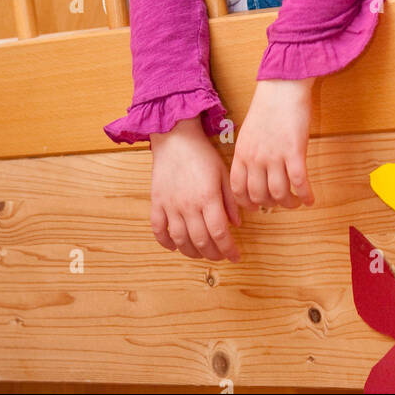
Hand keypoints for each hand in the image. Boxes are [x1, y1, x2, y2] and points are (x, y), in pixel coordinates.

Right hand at [149, 116, 240, 262]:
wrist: (175, 138)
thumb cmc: (202, 153)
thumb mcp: (223, 172)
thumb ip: (231, 199)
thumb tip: (237, 223)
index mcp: (208, 198)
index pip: (220, 233)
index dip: (229, 249)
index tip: (236, 256)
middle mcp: (188, 206)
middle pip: (201, 241)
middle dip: (213, 254)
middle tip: (221, 255)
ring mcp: (170, 205)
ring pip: (180, 240)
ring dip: (192, 252)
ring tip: (201, 253)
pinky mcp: (157, 202)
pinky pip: (158, 229)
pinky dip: (165, 242)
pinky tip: (174, 246)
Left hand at [229, 79, 315, 211]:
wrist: (282, 86)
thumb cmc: (268, 105)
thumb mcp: (249, 132)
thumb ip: (250, 153)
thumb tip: (255, 172)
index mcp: (242, 153)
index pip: (238, 189)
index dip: (247, 203)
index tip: (256, 207)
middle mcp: (256, 158)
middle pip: (258, 195)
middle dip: (270, 205)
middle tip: (279, 203)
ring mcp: (275, 155)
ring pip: (279, 193)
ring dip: (289, 203)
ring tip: (296, 202)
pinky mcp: (295, 151)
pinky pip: (299, 182)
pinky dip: (305, 195)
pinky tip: (310, 199)